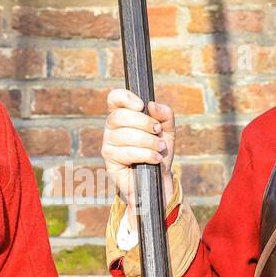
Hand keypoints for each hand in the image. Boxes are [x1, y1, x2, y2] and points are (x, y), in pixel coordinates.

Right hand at [102, 88, 175, 208]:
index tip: (141, 106)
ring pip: (125, 135)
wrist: (158, 178)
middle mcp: (111, 128)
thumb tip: (152, 105)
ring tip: (160, 148)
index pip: (114, 98)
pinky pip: (126, 152)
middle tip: (157, 131)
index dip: (125, 98)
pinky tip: (155, 158)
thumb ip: (165, 114)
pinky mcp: (110, 161)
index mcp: (122, 115)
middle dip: (143, 123)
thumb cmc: (159, 151)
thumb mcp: (167, 130)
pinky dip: (146, 154)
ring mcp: (108, 144)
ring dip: (148, 141)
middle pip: (119, 116)